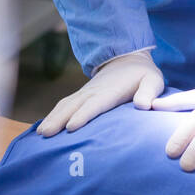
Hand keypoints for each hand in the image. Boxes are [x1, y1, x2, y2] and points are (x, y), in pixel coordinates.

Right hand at [37, 50, 163, 135]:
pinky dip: (52, 115)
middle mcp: (93, 92)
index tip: (71, 127)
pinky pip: (64, 105)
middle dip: (59, 119)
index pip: (95, 104)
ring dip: (52, 118)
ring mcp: (85, 93)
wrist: (128, 60)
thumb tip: (143, 106)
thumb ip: (149, 92)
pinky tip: (43, 127)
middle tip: (46, 134)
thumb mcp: (153, 81)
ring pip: (65, 105)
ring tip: (41, 134)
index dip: (83, 115)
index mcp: (110, 91)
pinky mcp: (81, 96)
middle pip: (73, 106)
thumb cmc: (143, 76)